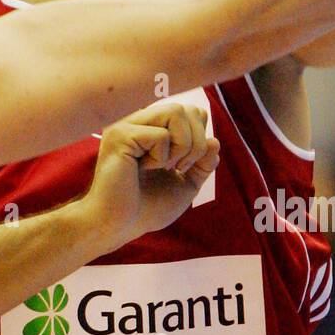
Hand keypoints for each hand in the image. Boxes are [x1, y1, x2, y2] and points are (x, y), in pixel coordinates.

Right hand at [80, 102, 220, 248]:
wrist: (121, 225)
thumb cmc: (148, 207)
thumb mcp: (186, 183)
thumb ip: (203, 162)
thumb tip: (214, 140)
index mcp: (152, 127)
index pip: (191, 111)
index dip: (199, 137)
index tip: (184, 165)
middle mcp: (138, 120)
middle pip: (187, 109)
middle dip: (196, 143)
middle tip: (178, 168)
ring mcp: (127, 124)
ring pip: (176, 112)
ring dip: (182, 145)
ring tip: (165, 166)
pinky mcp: (120, 135)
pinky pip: (160, 134)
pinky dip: (161, 157)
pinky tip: (143, 169)